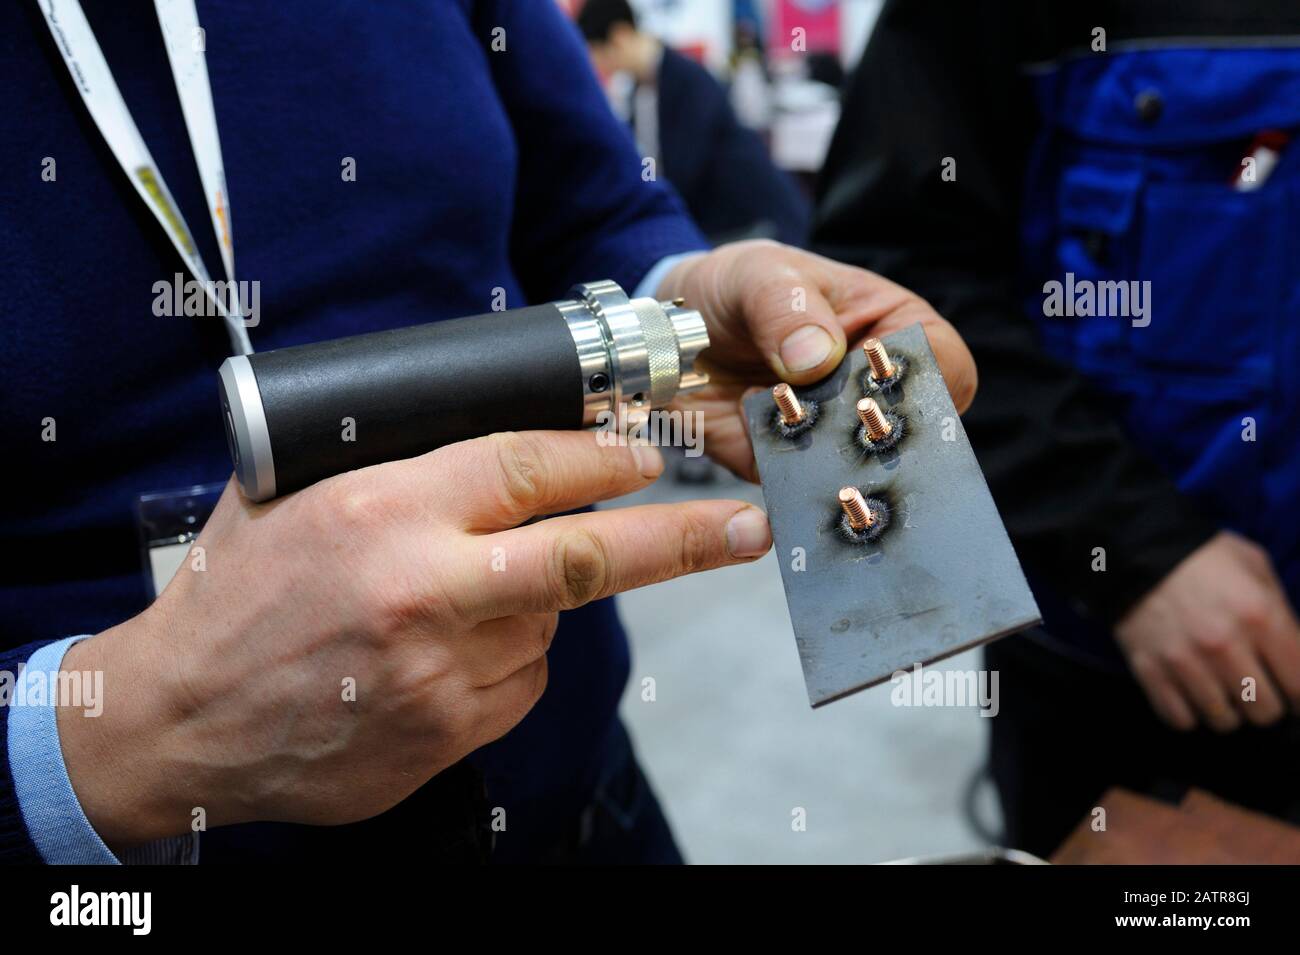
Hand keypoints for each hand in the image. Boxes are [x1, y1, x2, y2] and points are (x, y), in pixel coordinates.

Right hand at [58, 432, 770, 845]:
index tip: (645, 455)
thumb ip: (396, 462)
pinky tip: (442, 651)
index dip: (602, 455)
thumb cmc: (237, 595)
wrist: (184, 722)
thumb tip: (500, 437)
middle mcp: (426, 588)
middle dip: (685, 539)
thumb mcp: (293, 493)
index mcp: (383, 508)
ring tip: (454, 598)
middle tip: (748, 527)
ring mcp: (445, 670)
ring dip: (540, 599)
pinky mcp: (454, 730)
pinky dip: (510, 653)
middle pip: (589, 554)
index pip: (528, 464)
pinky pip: (523, 677)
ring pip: (552, 619)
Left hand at [655, 240, 976, 479]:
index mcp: (892, 330)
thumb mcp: (759, 276)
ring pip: (855, 468)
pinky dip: (782, 482)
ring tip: (795, 440)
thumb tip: (816, 356)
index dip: (925, 381)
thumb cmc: (738, 287)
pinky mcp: (785, 467)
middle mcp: (871, 391)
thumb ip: (786, 308)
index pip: (944, 365)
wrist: (671, 330)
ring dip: (829, 465)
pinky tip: (761, 455)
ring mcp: (831, 434)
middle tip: (839, 423)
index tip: (878, 381)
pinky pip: (796, 488)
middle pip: (910, 431)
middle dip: (879, 435)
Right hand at [1115, 531, 1299, 731]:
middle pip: (1264, 711)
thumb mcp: (1254, 565)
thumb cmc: (1201, 555)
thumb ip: (1281, 608)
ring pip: (1224, 721)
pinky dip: (1188, 714)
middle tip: (1253, 689)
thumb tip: (1295, 651)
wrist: (1134, 548)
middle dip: (1265, 704)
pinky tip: (1189, 695)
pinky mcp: (1150, 670)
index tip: (1291, 692)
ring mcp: (1184, 661)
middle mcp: (1225, 645)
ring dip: (1227, 711)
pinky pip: (1180, 719)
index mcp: (1260, 616)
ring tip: (1220, 693)